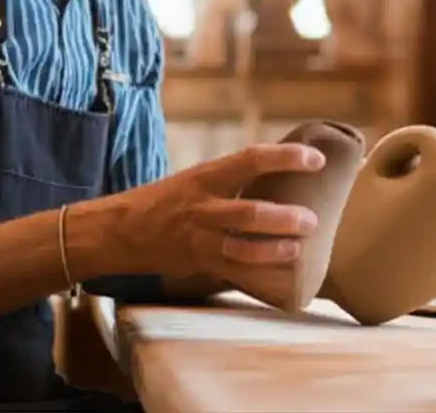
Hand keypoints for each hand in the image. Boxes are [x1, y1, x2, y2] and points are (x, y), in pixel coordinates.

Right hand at [113, 143, 325, 285]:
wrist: (119, 230)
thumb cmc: (165, 200)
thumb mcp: (196, 179)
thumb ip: (232, 180)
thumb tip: (282, 176)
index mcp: (206, 176)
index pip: (251, 160)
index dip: (286, 158)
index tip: (316, 159)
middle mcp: (203, 206)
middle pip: (248, 212)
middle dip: (283, 218)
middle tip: (312, 220)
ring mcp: (199, 237)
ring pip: (240, 247)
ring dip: (272, 250)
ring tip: (296, 250)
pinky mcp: (197, 262)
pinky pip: (230, 270)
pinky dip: (255, 273)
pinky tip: (277, 276)